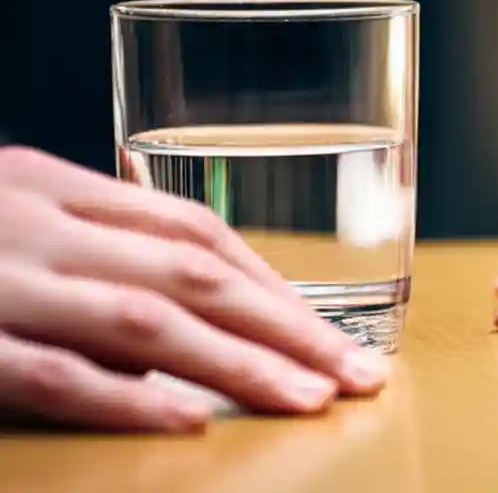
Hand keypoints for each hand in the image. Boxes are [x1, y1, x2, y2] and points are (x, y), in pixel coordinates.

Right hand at [0, 147, 388, 431]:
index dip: (272, 285)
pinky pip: (53, 374)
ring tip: (308, 399)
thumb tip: (188, 330)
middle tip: (356, 372)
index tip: (330, 333)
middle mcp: (37, 222)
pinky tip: (191, 418)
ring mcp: (0, 280)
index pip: (193, 231)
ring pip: (143, 321)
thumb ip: (93, 262)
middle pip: (192, 272)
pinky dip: (127, 399)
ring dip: (238, 363)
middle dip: (287, 326)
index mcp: (52, 186)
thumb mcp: (8, 223)